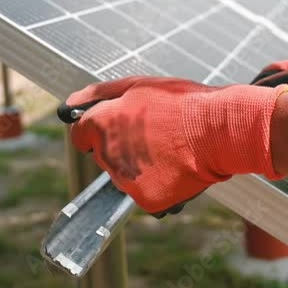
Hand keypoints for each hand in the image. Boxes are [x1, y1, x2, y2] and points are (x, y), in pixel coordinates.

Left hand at [60, 76, 287, 214]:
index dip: (97, 127)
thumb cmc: (182, 103)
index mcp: (100, 125)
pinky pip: (145, 194)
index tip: (116, 124)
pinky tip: (177, 167)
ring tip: (170, 149)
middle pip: (104, 154)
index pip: (80, 134)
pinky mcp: (147, 201)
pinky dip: (158, 184)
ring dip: (140, 166)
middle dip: (121, 145)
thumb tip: (68, 103)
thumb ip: (98, 94)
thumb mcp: (138, 86)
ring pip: (124, 176)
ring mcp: (126, 181)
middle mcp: (107, 156)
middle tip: (155, 133)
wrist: (219, 132)